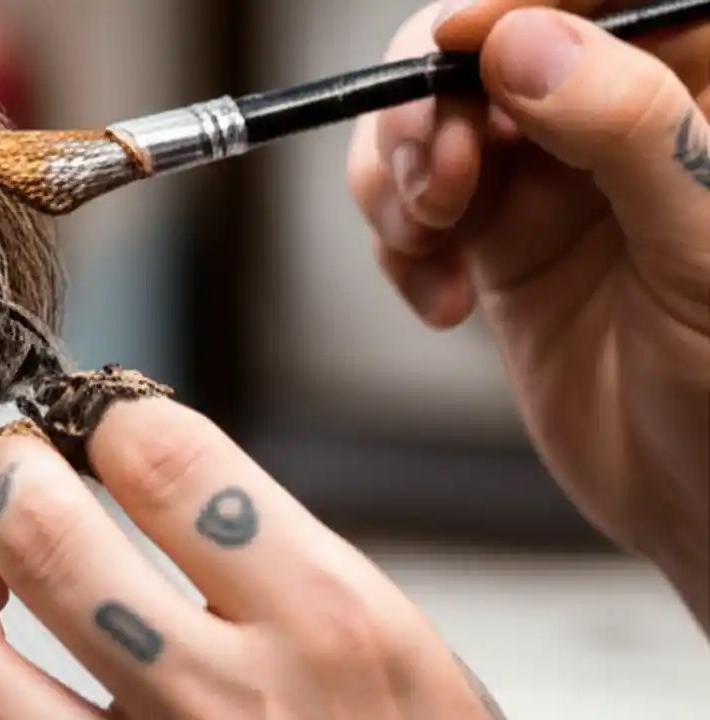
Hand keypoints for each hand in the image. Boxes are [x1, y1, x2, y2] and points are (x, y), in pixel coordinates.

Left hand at [0, 399, 503, 718]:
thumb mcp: (397, 651)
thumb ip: (276, 564)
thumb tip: (152, 478)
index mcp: (330, 624)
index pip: (169, 461)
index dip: (113, 419)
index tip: (102, 424)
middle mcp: (229, 701)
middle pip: (49, 541)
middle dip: (11, 475)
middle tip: (14, 463)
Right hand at [347, 0, 708, 625]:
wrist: (703, 510)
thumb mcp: (706, 253)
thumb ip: (629, 131)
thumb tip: (523, 41)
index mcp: (701, 93)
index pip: (593, 2)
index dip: (505, 11)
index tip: (452, 50)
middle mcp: (615, 122)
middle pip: (484, 51)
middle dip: (432, 107)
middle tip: (436, 183)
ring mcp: (550, 182)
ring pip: (431, 124)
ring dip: (399, 176)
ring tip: (427, 241)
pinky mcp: (497, 243)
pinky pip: (411, 210)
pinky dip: (396, 248)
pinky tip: (435, 299)